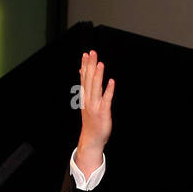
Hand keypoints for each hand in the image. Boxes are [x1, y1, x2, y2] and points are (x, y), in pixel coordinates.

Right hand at [76, 50, 113, 174]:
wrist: (91, 138)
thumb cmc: (91, 121)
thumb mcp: (87, 103)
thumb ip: (86, 87)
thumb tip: (81, 73)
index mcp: (85, 97)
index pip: (84, 78)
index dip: (85, 66)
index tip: (86, 54)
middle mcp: (89, 99)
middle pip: (89, 80)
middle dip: (90, 66)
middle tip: (92, 53)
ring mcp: (95, 105)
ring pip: (96, 88)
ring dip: (98, 75)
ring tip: (100, 64)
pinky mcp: (103, 112)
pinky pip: (106, 99)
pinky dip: (108, 90)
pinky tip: (111, 82)